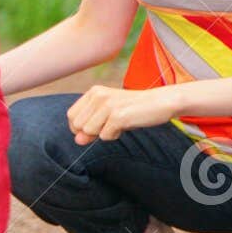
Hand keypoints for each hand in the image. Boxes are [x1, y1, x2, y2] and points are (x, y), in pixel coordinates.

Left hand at [67, 84, 181, 143]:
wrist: (160, 102)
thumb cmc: (133, 110)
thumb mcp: (108, 115)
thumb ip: (91, 126)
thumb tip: (78, 140)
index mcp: (93, 92)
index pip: (71, 115)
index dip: (79, 128)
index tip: (94, 129)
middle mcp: (98, 96)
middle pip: (79, 126)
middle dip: (92, 132)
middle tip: (110, 125)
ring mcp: (107, 105)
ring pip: (90, 132)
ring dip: (104, 133)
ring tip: (119, 124)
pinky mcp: (118, 116)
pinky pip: (105, 136)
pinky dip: (114, 136)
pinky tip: (126, 126)